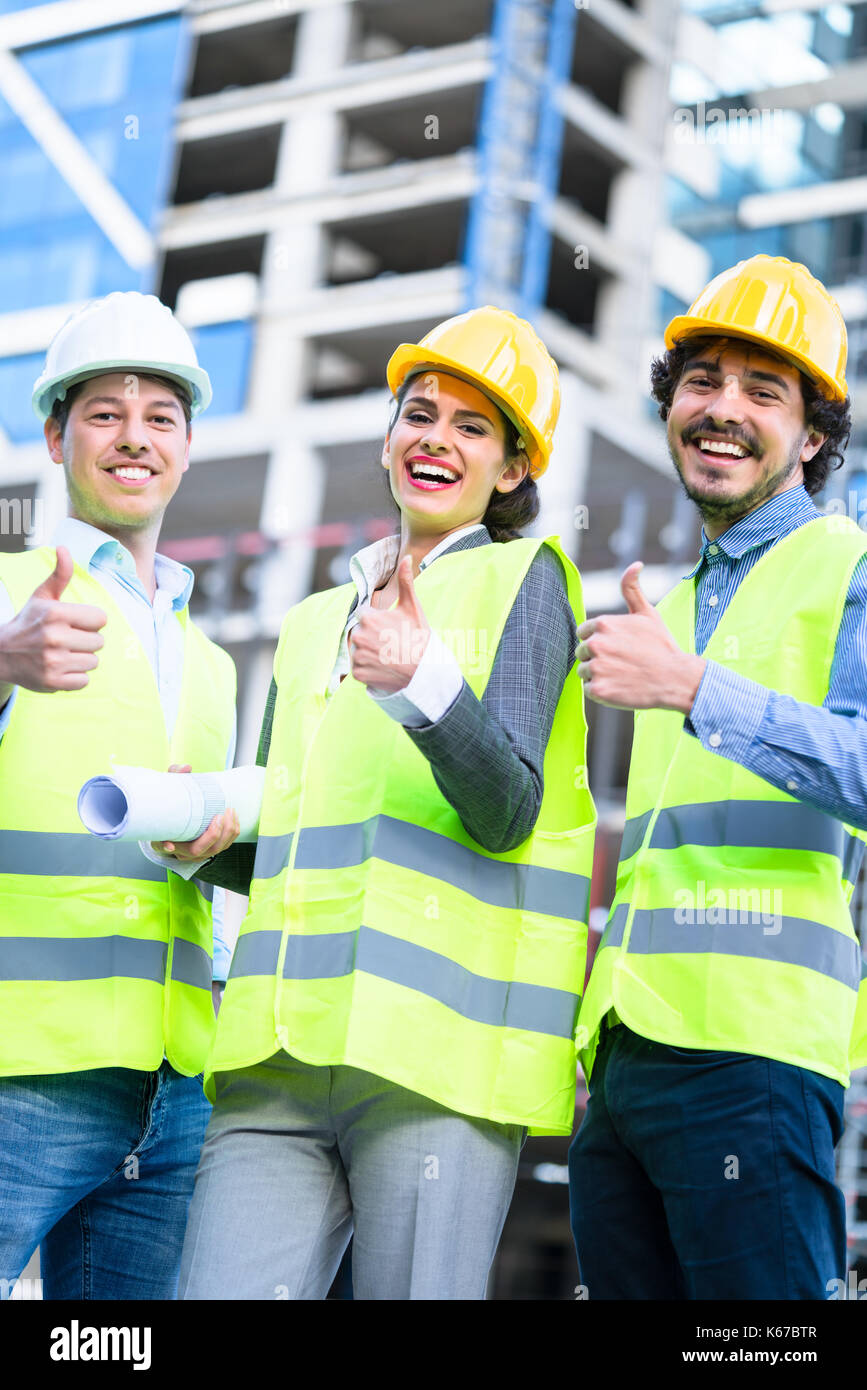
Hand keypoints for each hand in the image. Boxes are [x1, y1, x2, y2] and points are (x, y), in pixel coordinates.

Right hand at [0, 546, 106, 693]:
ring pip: (93, 661)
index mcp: (55, 613)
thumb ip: (59, 575)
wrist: (2, 654)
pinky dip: (75, 676)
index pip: (100, 619)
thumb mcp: (41, 597)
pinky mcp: (53, 682)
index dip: (90, 621)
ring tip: (62, 653)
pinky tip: (59, 668)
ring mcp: (53, 661)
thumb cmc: (29, 622)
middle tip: (66, 639)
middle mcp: (54, 637)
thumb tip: (64, 548)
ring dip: (81, 658)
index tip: (74, 622)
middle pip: (99, 642)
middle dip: (86, 640)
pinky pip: (84, 680)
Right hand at [151, 764, 239, 861]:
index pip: (161, 846)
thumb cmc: (173, 803)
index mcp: (161, 837)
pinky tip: (233, 817)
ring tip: (229, 812)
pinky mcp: (209, 849)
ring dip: (226, 833)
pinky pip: (224, 846)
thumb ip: (174, 776)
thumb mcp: (169, 788)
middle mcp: (179, 850)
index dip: (165, 846)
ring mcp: (195, 853)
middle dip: (212, 836)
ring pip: (213, 851)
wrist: (180, 816)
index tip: (169, 844)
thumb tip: (186, 768)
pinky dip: (232, 833)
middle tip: (219, 816)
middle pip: (196, 851)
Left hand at [349, 554, 430, 692]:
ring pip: (359, 651)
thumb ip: (405, 581)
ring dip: (369, 652)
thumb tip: (406, 558)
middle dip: (372, 637)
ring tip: (388, 656)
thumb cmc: (419, 637)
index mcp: (368, 618)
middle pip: (360, 633)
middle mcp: (359, 636)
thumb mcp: (413, 607)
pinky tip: (384, 667)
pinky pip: (359, 668)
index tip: (390, 629)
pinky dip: (368, 669)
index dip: (377, 621)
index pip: (364, 616)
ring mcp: (358, 656)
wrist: (424, 670)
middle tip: (391, 644)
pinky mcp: (358, 673)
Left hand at [576, 562, 705, 711]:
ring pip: (584, 671)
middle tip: (623, 662)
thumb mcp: (647, 613)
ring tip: (623, 674)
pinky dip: (602, 691)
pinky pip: (589, 689)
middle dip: (598, 657)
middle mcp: (596, 644)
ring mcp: (596, 667)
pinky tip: (621, 686)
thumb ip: (632, 589)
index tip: (617, 647)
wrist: (676, 679)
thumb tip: (636, 564)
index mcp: (603, 624)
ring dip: (599, 674)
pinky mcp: (599, 690)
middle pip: (582, 652)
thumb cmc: (662, 646)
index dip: (600, 640)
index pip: (584, 633)